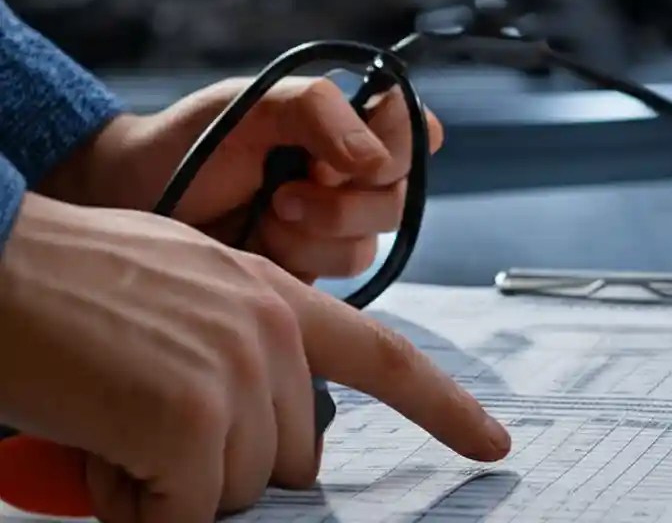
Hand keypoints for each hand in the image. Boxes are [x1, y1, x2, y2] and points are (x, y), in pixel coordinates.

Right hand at [0, 192, 508, 520]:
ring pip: (232, 494)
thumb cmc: (68, 284)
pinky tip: (99, 444)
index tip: (492, 442)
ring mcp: (238, 374)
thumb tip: (260, 430)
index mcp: (277, 296)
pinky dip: (132, 504)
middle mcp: (273, 331)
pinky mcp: (190, 422)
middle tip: (143, 419)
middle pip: (290, 459)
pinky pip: (180, 516)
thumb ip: (241, 351)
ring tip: (113, 420)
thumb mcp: (184, 298)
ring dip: (166, 484)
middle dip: (218, 466)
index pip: (385, 357)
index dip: (444, 408)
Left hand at [39, 76, 442, 281]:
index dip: (391, 146)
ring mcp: (331, 225)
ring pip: (370, 243)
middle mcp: (348, 174)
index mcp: (343, 123)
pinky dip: (301, 262)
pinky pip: (341, 278)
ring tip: (264, 219)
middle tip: (284, 194)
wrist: (129, 200)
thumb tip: (377, 161)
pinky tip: (262, 248)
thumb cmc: (188, 142)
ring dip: (315, 234)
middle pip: (398, 195)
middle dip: (343, 202)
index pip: (411, 127)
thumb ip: (320, 111)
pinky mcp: (311, 269)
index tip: (339, 156)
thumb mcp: (252, 105)